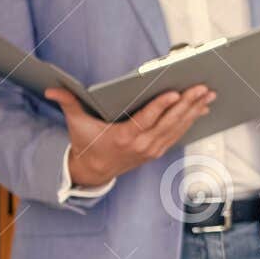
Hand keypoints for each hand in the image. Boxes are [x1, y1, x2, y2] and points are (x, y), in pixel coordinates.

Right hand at [46, 85, 214, 187]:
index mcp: (124, 137)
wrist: (94, 170)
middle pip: (169, 122)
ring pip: (177, 128)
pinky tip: (201, 108)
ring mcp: (152, 149)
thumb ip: (67, 103)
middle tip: (202, 88)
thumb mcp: (76, 123)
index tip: (175, 93)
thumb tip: (51, 88)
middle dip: (187, 104)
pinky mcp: (158, 150)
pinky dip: (190, 121)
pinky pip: (178, 134)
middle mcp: (142, 145)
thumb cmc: (86, 143)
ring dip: (194, 111)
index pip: (146, 119)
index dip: (161, 106)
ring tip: (208, 94)